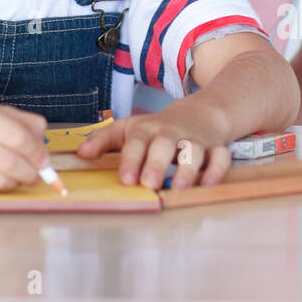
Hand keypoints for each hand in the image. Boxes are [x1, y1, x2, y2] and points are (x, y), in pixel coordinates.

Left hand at [76, 104, 232, 189]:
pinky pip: (221, 157)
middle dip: (157, 163)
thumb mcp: (129, 128)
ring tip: (179, 189)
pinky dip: (217, 171)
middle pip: (165, 145)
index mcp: (148, 129)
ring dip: (187, 170)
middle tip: (149, 183)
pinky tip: (208, 186)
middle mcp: (171, 133)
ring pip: (193, 152)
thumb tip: (80, 153)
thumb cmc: (158, 127)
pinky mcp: (216, 148)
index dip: (131, 159)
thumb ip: (104, 140)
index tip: (126, 179)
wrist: (201, 112)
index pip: (137, 141)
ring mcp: (195, 140)